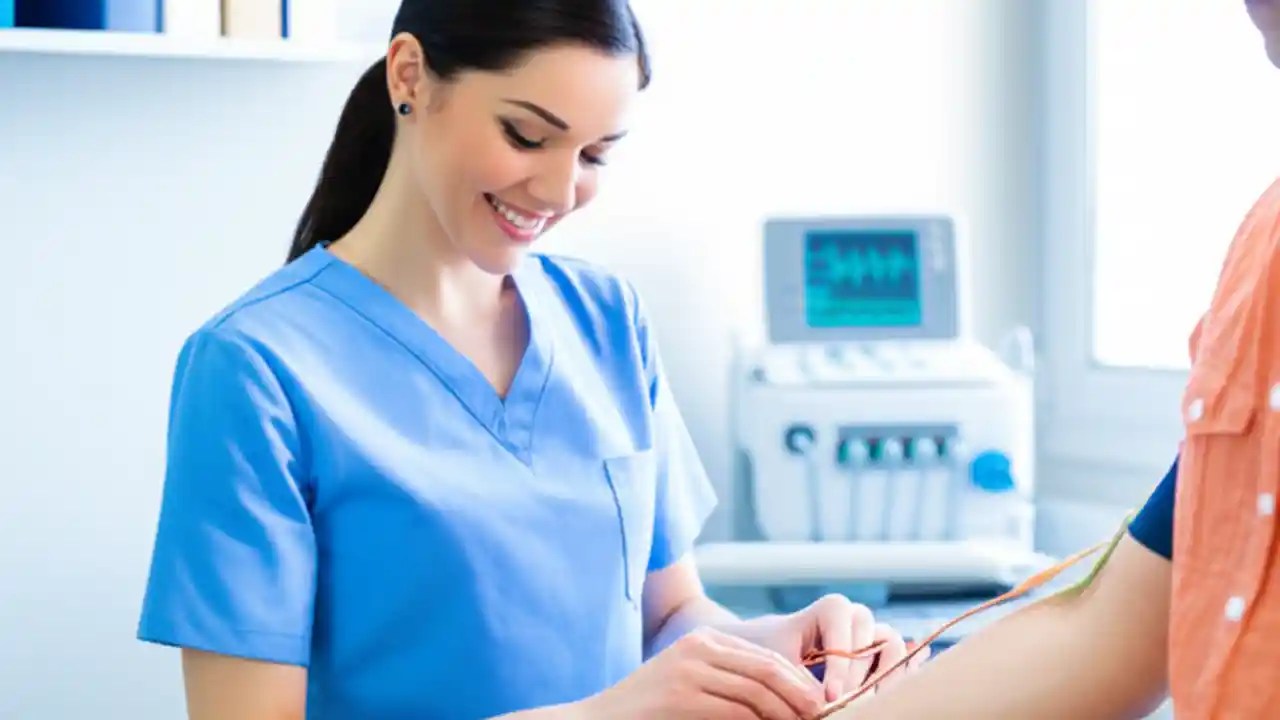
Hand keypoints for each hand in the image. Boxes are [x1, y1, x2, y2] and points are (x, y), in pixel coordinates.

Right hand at [582, 626, 826, 719]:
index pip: (766, 658)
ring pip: (757, 693)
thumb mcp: (692, 689)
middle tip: (823, 719)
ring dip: (786, 716)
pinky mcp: (681, 695)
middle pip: (768, 670)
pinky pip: (736, 712)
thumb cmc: (649, 715)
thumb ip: (730, 689)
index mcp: (703, 640)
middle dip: (801, 698)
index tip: (822, 707)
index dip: (799, 683)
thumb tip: (783, 706)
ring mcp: (689, 669)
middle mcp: (698, 647)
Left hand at [715, 595, 930, 702]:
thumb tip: (823, 703)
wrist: (760, 647)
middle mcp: (857, 618)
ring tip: (868, 704)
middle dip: (864, 677)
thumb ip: (802, 682)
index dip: (841, 668)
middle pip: (880, 640)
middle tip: (849, 705)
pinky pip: (901, 660)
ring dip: (886, 678)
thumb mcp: (777, 665)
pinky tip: (893, 697)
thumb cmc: (766, 650)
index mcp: (833, 609)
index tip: (830, 697)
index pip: (848, 634)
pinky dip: (901, 674)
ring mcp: (871, 634)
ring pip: (895, 648)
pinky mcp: (878, 654)